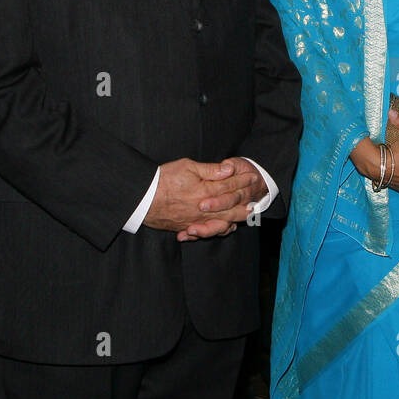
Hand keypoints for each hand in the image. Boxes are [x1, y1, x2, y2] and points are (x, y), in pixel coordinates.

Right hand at [144, 157, 262, 238]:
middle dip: (244, 202)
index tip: (252, 177)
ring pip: (222, 222)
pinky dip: (219, 230)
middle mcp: (204, 208)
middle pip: (230, 207)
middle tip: (256, 201)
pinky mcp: (186, 227)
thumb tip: (229, 169)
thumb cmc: (163, 179)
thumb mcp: (187, 167)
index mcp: (205, 191)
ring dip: (236, 218)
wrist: (142, 198)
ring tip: (246, 215)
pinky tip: (225, 228)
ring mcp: (196, 220)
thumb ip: (210, 170)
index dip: (242, 181)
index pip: (229, 185)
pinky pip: (207, 231)